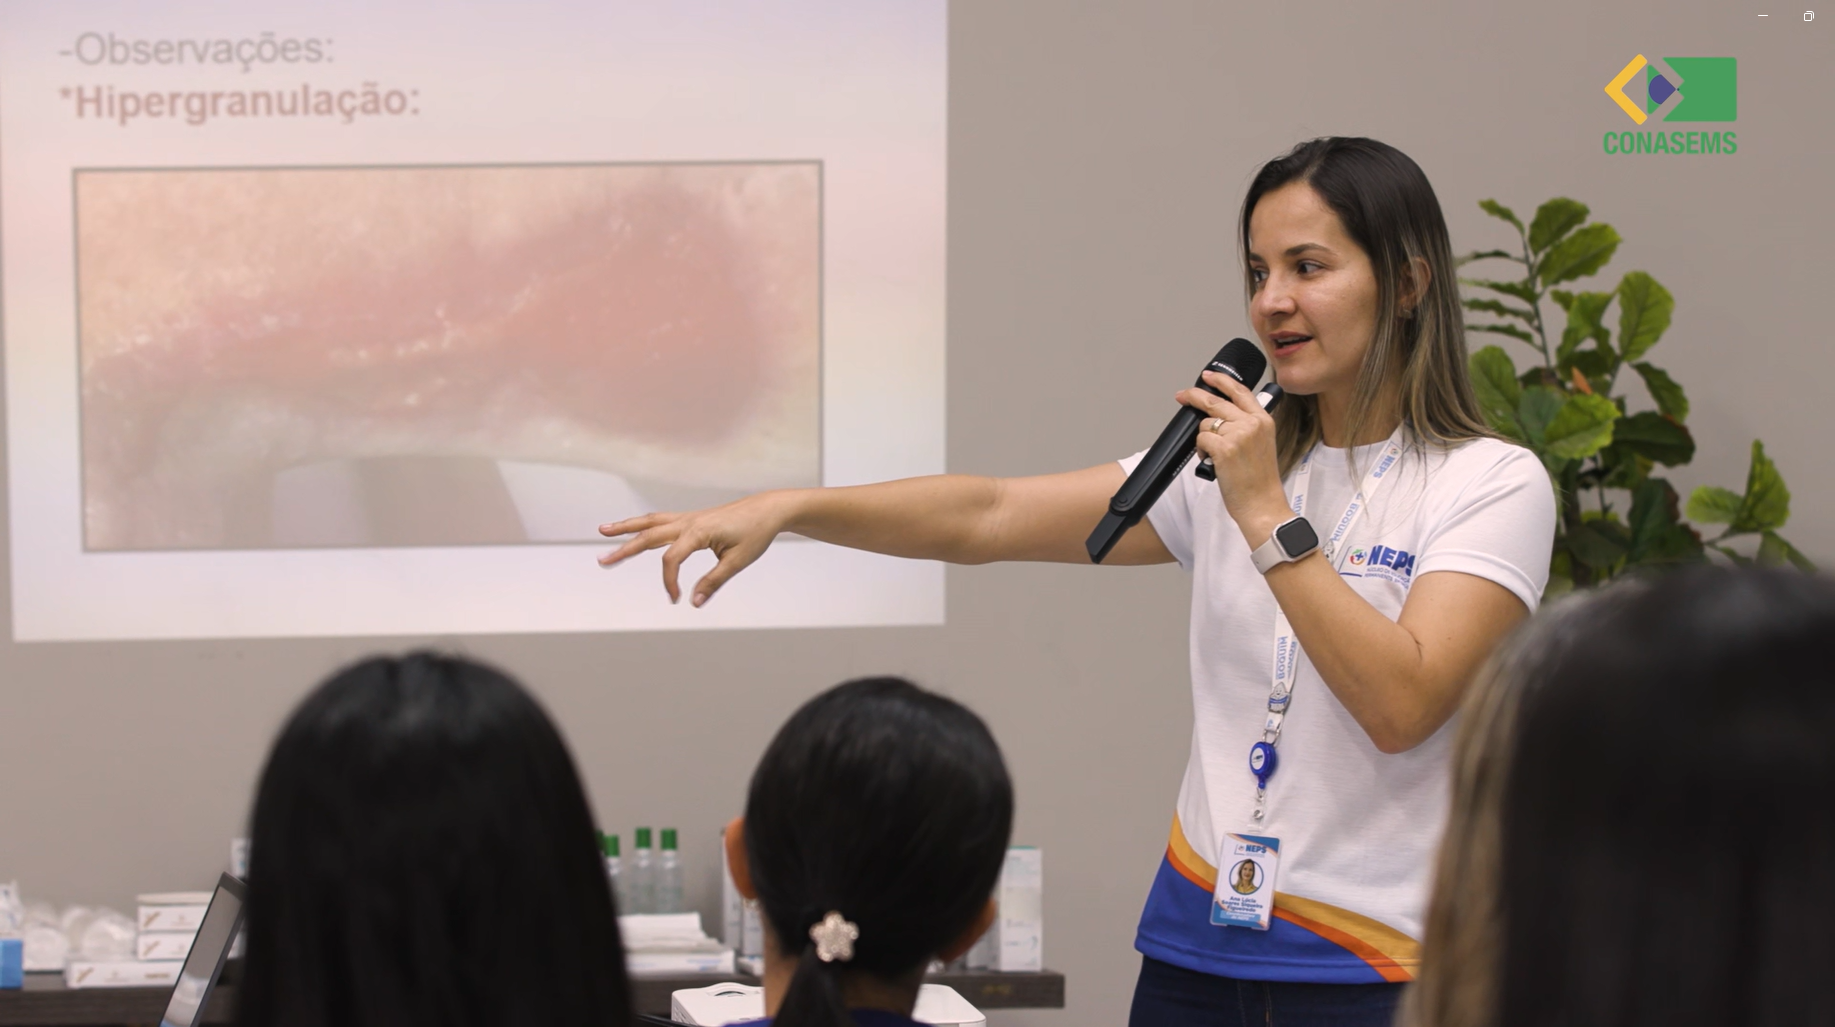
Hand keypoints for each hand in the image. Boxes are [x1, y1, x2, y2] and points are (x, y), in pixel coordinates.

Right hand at [598, 491, 797, 606]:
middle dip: (624, 549)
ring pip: (650, 522)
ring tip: (603, 530)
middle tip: (602, 561)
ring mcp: (688, 518)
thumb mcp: (738, 561)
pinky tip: (634, 530)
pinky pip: (660, 521)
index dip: (670, 581)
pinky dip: (643, 525)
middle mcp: (688, 522)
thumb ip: (714, 582)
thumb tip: (693, 602)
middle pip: (649, 535)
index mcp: (699, 531)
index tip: (676, 598)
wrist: (768, 509)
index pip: (671, 558)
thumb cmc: (755, 533)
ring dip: (626, 527)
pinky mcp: (691, 519)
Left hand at [1177, 371, 1290, 545]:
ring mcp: (1238, 434)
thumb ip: (1247, 426)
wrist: (1263, 504)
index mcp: (1264, 420)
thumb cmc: (1260, 481)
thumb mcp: (1263, 445)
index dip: (1221, 380)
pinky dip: (1201, 451)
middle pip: (1215, 402)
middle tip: (1182, 396)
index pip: (1240, 391)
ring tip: (1216, 456)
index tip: (1208, 375)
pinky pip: (1201, 439)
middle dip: (1194, 397)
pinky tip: (1212, 461)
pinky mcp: (1224, 448)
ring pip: (1205, 424)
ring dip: (1204, 439)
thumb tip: (1222, 417)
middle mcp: (1252, 424)